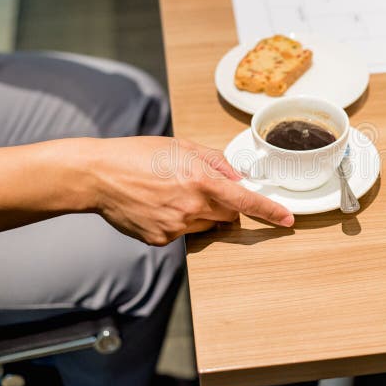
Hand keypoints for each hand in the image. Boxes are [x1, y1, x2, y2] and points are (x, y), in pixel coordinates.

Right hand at [88, 137, 292, 245]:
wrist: (98, 175)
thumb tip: (238, 178)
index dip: (269, 212)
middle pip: (227, 216)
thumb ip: (215, 162)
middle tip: (199, 187)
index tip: (287, 220)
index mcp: (200, 180)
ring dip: (200, 213)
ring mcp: (175, 227)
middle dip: (224, 205)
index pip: (245, 202)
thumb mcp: (181, 146)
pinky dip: (177, 221)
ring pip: (205, 225)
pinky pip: (182, 233)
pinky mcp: (160, 239)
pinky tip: (157, 205)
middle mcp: (191, 206)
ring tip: (171, 193)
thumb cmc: (138, 155)